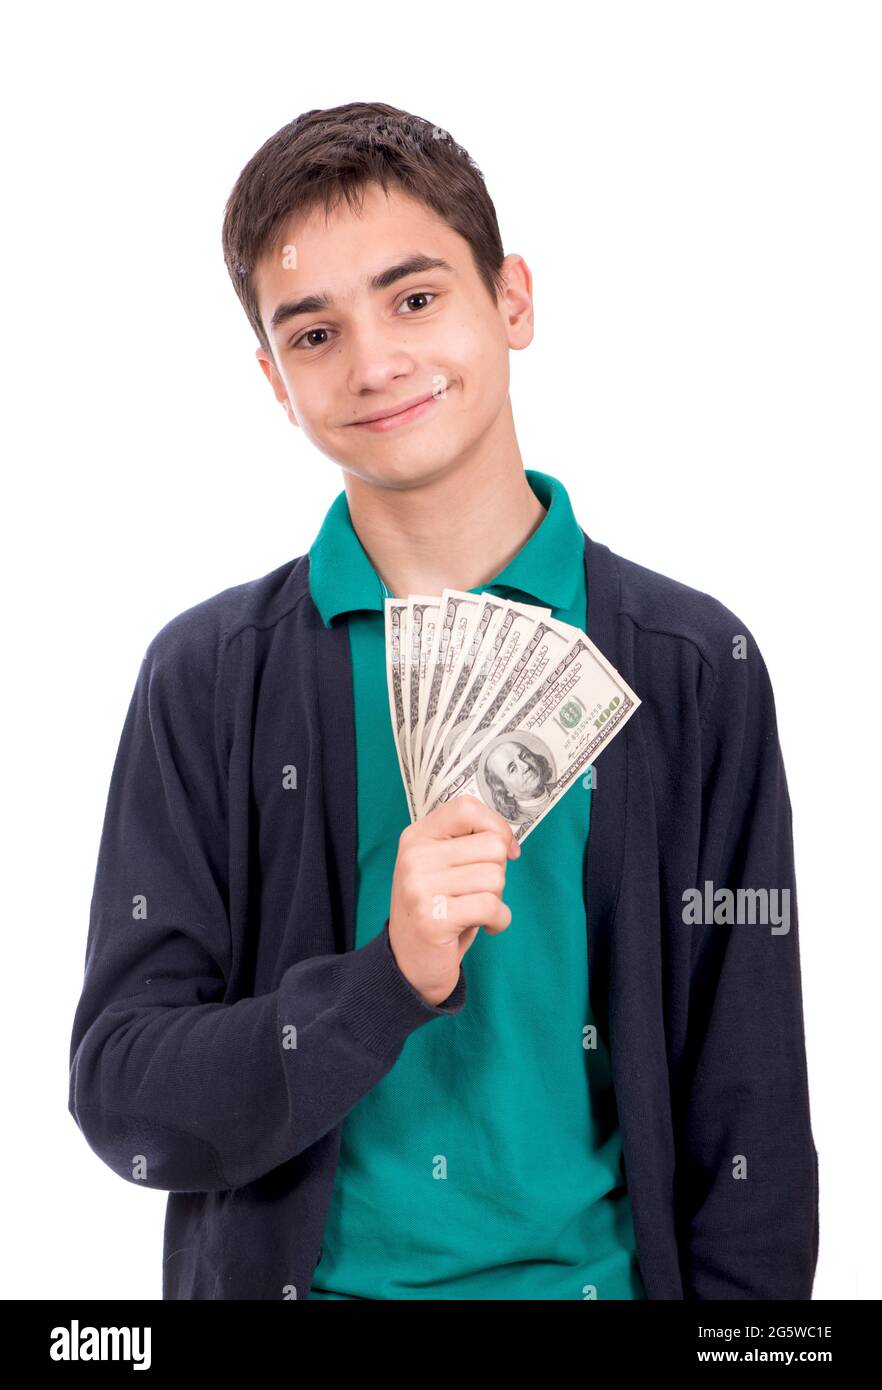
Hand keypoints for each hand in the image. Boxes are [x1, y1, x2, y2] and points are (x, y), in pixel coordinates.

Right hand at [387, 796, 519, 1005]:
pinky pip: (493, 908)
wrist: (408, 964)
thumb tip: (509, 843)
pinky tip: (484, 927)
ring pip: (496, 878)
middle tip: (475, 893)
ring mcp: (420, 887)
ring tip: (474, 911)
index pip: (467, 808)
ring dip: (497, 899)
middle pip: (492, 846)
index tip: (505, 849)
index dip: (496, 826)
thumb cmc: (438, 910)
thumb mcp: (442, 867)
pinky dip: (499, 921)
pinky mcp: (433, 918)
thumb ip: (467, 844)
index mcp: (417, 836)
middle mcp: (415, 856)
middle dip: (497, 873)